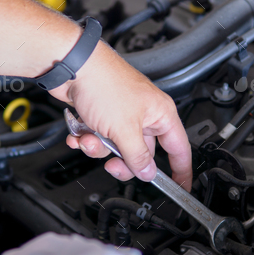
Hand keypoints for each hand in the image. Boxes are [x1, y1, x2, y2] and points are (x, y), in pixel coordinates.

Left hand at [50, 42, 192, 190]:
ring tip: (88, 138)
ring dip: (98, 149)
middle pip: (140, 153)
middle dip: (121, 160)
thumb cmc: (104, 83)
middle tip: (112, 165)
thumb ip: (138, 156)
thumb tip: (147, 173)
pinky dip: (86, 139)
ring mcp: (121, 114)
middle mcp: (144, 114)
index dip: (181, 170)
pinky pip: (98, 138)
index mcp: (160, 114)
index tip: (180, 187)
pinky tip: (78, 133)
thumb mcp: (125, 129)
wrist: (72, 66)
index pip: (178, 149)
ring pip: (115, 148)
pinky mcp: (101, 114)